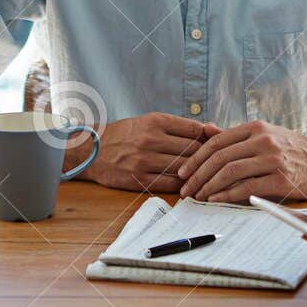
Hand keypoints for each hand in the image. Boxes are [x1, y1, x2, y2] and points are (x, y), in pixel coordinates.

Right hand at [74, 112, 209, 192]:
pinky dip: (183, 185)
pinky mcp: (138, 178)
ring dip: (196, 173)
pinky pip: (170, 183)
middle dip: (206, 157)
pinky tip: (188, 185)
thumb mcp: (148, 121)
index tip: (216, 144)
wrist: (91, 150)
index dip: (209, 138)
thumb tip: (209, 129)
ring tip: (205, 176)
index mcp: (155, 121)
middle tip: (216, 163)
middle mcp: (150, 139)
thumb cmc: (124, 135)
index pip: (194, 129)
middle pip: (193, 149)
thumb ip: (176, 126)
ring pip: (184, 167)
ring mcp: (144, 160)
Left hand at [175, 120, 306, 202]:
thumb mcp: (265, 133)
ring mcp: (273, 159)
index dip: (196, 157)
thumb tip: (205, 129)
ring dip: (209, 186)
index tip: (183, 172)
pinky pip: (246, 188)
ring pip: (230, 172)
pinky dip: (227, 195)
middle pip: (220, 157)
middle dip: (197, 175)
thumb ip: (235, 135)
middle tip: (185, 189)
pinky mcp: (280, 179)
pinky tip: (216, 201)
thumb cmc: (292, 148)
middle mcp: (263, 140)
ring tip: (198, 197)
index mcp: (256, 127)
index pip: (216, 142)